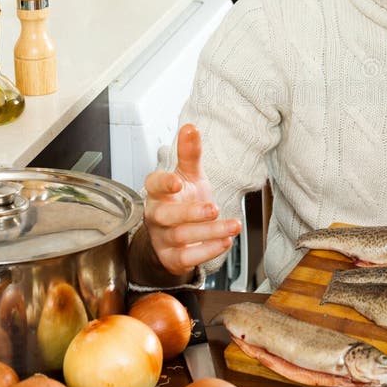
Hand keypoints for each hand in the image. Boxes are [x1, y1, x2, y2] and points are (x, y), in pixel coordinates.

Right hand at [143, 124, 240, 276]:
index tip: (177, 182)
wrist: (180, 234)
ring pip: (181, 237)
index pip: (153, 185)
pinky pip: (187, 258)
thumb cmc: (183, 199)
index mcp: (157, 192)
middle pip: (165, 216)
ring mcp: (162, 238)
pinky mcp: (172, 258)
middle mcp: (156, 216)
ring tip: (233, 225)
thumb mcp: (189, 175)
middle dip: (190, 213)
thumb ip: (189, 153)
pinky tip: (225, 241)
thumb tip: (190, 127)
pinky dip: (208, 251)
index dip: (163, 183)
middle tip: (214, 208)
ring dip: (210, 232)